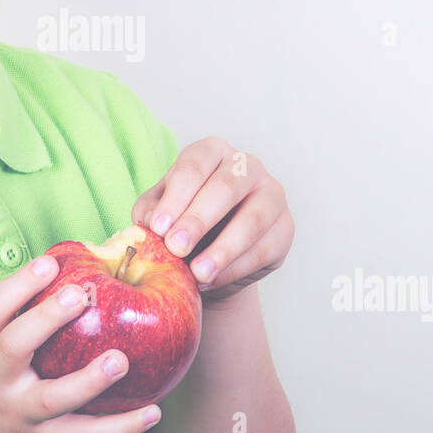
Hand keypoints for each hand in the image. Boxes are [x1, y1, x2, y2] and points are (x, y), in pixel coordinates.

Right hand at [0, 255, 162, 432]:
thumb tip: (96, 255)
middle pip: (13, 348)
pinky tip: (153, 412)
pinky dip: (120, 427)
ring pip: (52, 399)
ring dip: (88, 381)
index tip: (50, 262)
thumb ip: (32, 307)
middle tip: (81, 295)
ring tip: (120, 361)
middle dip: (44, 320)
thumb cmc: (0, 371)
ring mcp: (20, 411)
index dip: (19, 285)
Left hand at [131, 136, 293, 305]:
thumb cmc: (182, 222)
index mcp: (212, 151)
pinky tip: (212, 280)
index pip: (195, 165)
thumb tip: (147, 221)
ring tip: (198, 273)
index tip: (158, 227)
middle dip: (198, 220)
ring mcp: (272, 194)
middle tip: (175, 248)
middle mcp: (247, 165)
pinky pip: (264, 249)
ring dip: (223, 250)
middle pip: (226, 188)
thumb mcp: (160, 213)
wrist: (211, 255)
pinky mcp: (285, 227)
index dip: (175, 197)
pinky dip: (236, 268)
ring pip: (253, 219)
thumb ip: (150, 212)